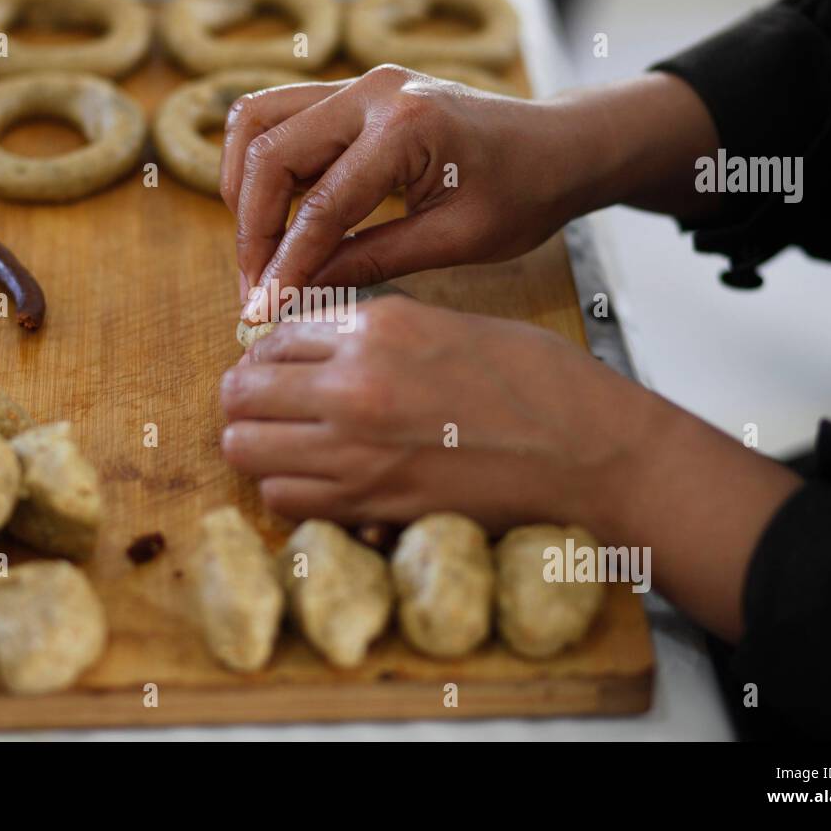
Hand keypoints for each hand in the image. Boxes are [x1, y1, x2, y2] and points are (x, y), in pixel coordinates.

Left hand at [220, 296, 652, 529]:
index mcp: (378, 328)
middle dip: (245, 398)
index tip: (275, 368)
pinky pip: (283, 499)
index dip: (266, 355)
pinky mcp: (371, 506)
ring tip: (285, 443)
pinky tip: (316, 478)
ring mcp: (357, 451)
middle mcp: (354, 386)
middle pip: (239, 393)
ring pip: (244, 449)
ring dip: (258, 444)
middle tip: (266, 406)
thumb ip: (370, 333)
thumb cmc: (536, 383)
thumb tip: (312, 344)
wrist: (590, 451)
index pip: (272, 337)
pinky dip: (287, 489)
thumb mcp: (446, 324)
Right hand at [221, 64, 588, 314]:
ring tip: (260, 248)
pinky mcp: (352, 92)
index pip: (321, 206)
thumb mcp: (457, 241)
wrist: (558, 145)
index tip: (261, 312)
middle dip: (254, 230)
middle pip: (270, 154)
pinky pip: (279, 115)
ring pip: (257, 121)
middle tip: (255, 288)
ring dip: (244, 187)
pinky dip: (261, 163)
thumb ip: (372, 263)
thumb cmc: (525, 193)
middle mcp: (374, 91)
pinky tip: (275, 212)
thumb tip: (297, 295)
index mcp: (410, 127)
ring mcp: (359, 83)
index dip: (285, 266)